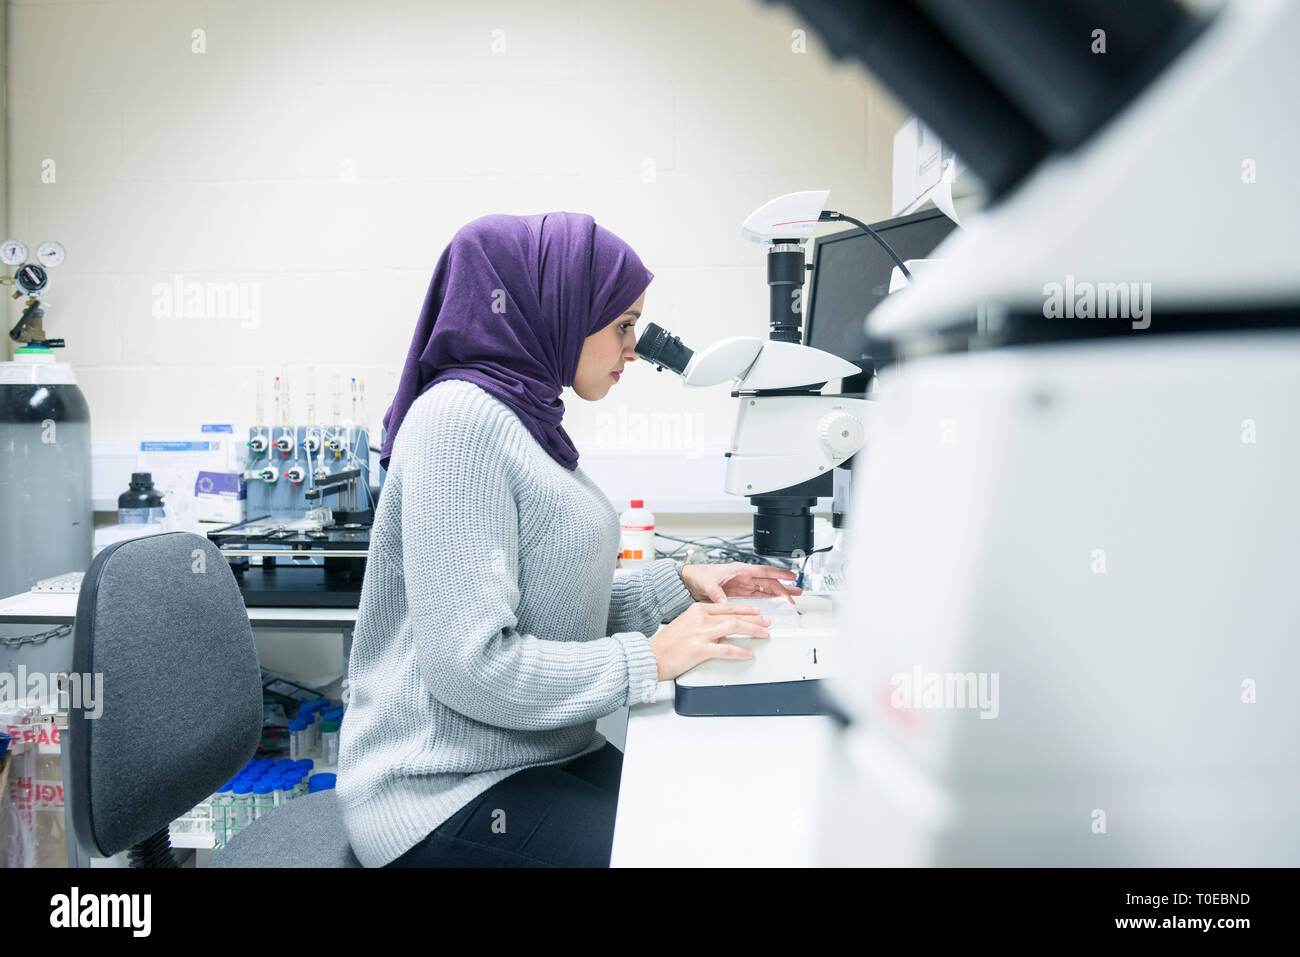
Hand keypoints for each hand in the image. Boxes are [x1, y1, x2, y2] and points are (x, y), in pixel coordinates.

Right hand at [649, 601, 770, 680]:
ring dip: (753, 630)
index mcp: (697, 610)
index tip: (756, 612)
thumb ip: (702, 623)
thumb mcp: (684, 624)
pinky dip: (740, 651)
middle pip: (734, 615)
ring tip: (763, 634)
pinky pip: (726, 649)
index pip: (726, 607)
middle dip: (754, 619)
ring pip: (734, 627)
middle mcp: (701, 618)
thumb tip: (719, 629)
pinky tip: (748, 653)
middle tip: (766, 622)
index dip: (744, 609)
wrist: (652, 656)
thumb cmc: (666, 644)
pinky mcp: (700, 649)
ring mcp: (701, 633)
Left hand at [680, 561, 801, 605]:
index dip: (779, 573)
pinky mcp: (739, 594)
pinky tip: (776, 603)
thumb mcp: (707, 583)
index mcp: (740, 570)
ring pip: (766, 589)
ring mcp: (743, 585)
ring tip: (792, 597)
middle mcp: (744, 577)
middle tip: (797, 593)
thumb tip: (723, 602)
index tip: (791, 576)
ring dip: (779, 593)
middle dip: (784, 587)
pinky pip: (758, 596)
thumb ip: (716, 593)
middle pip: (769, 582)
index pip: (764, 571)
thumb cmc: (698, 575)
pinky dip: (768, 600)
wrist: (689, 581)